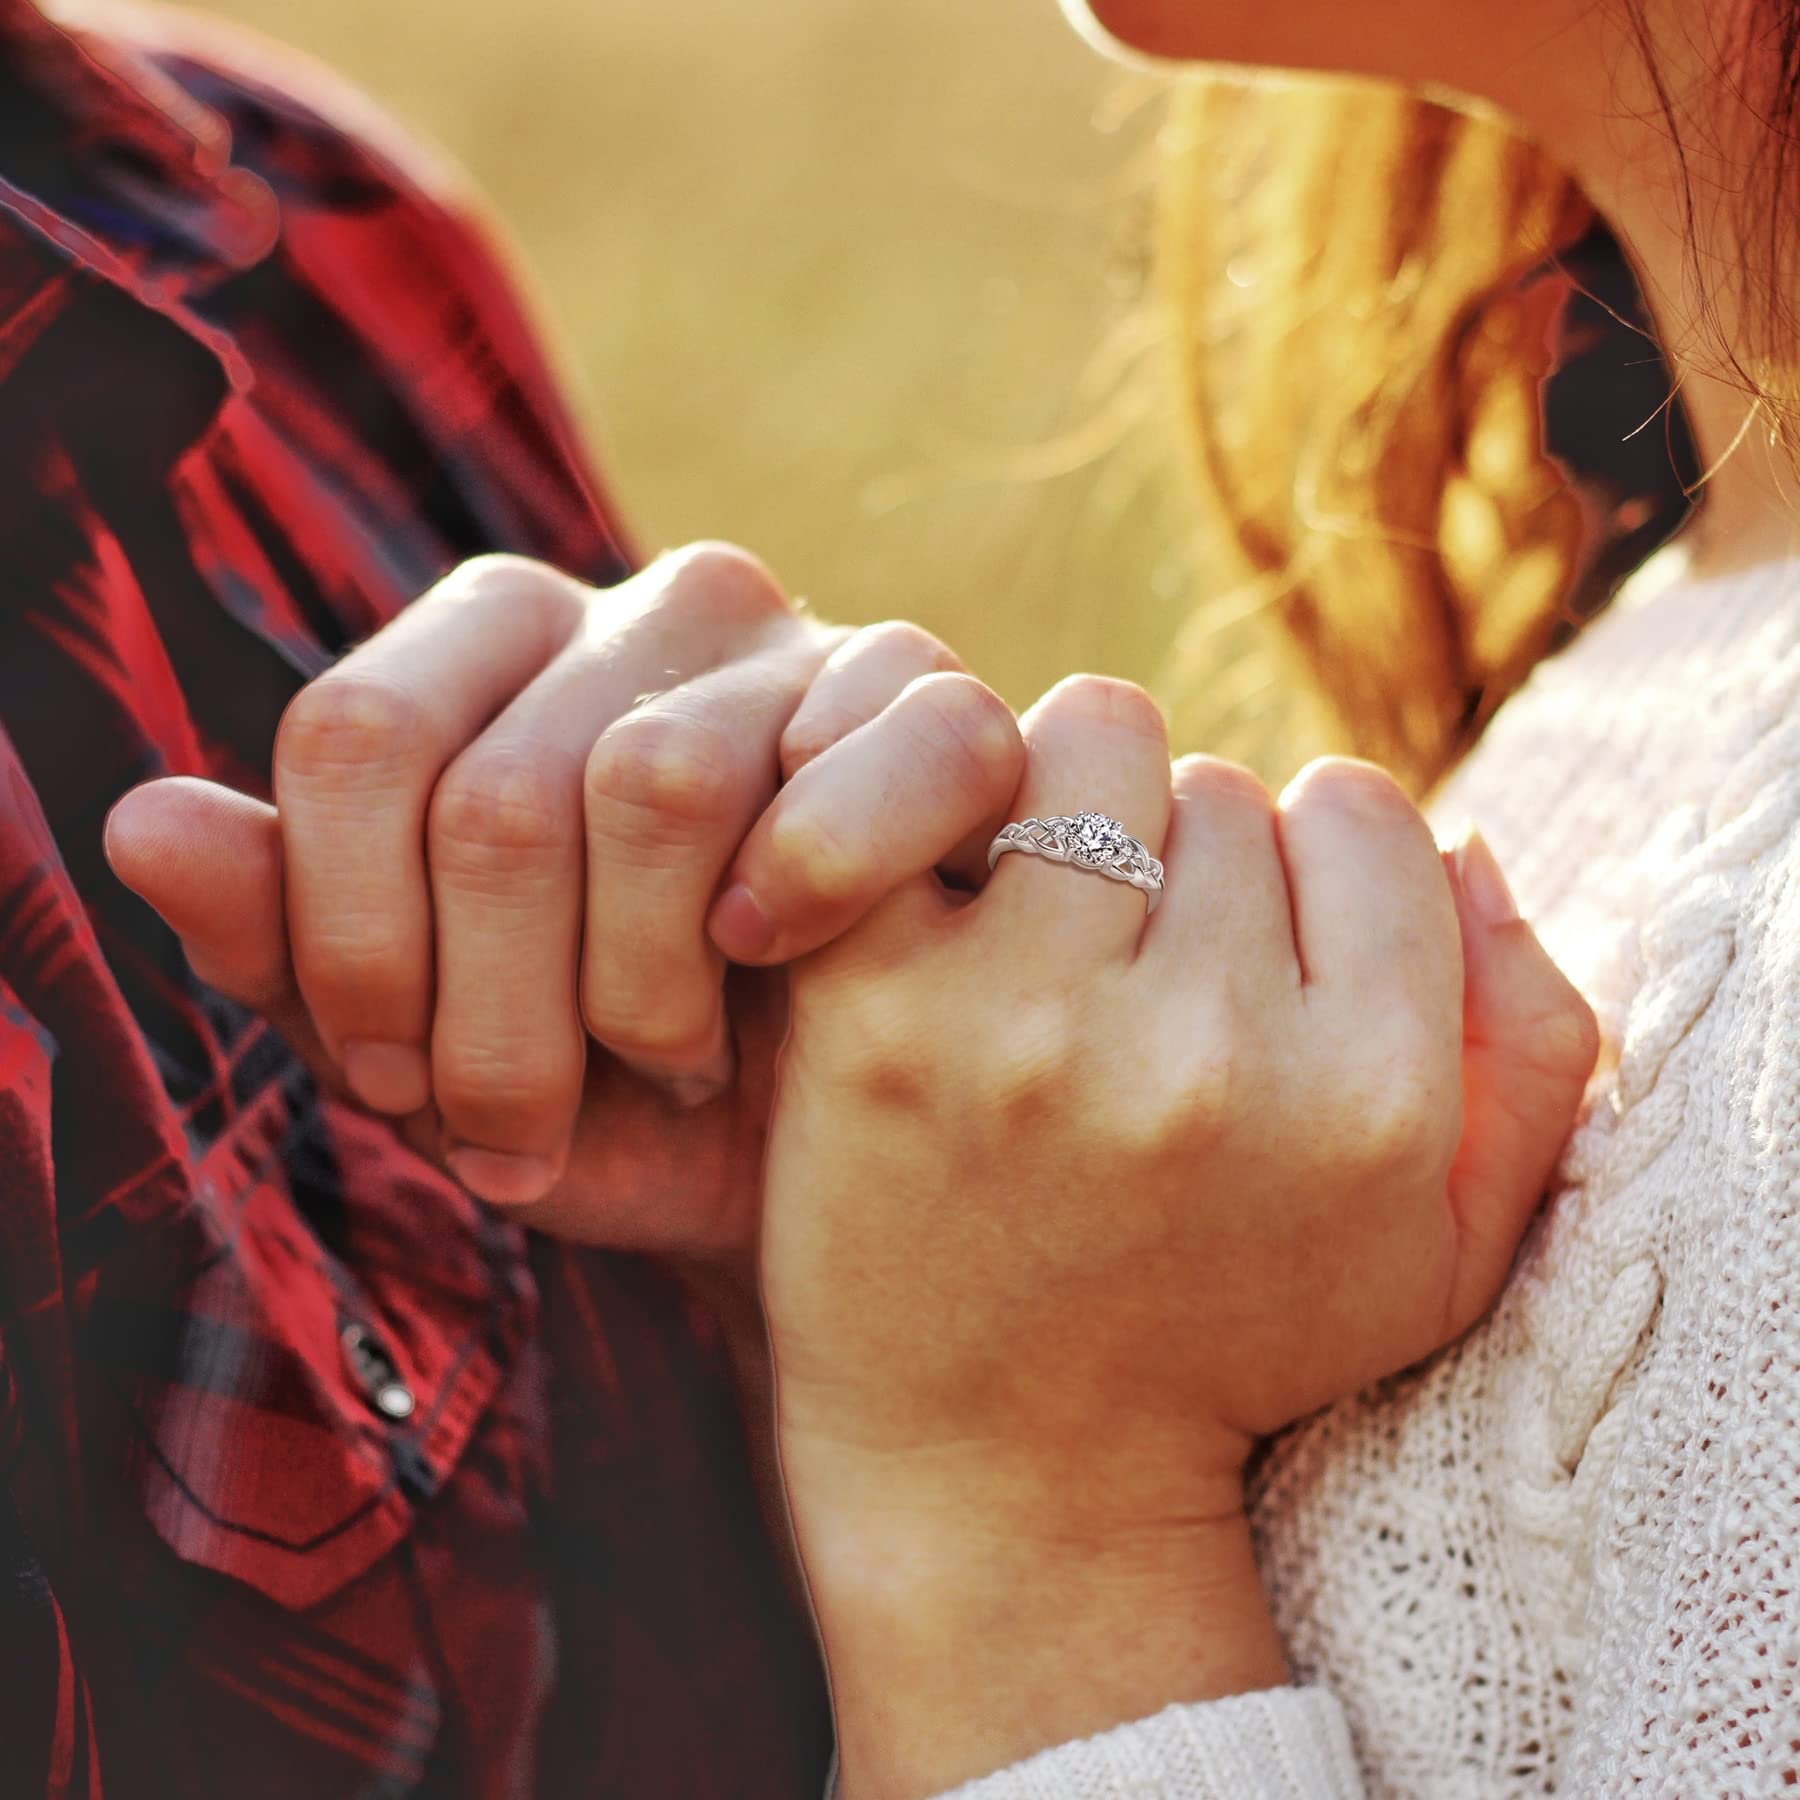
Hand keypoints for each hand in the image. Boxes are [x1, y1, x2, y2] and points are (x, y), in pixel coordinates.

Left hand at [102, 547, 1022, 1263]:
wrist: (804, 1152)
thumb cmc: (601, 1091)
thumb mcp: (422, 1047)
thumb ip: (283, 937)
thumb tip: (142, 822)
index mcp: (496, 643)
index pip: (355, 732)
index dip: (349, 940)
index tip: (386, 1082)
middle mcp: (645, 606)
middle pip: (498, 789)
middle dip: (496, 1018)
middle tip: (523, 1132)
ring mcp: (798, 641)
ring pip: (655, 782)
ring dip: (644, 989)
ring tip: (668, 1065)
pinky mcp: (935, 703)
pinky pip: (865, 759)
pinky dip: (811, 890)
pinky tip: (784, 960)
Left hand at [758, 675, 1598, 1794]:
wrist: (1008, 1474)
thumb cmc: (1235, 1340)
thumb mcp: (1447, 1246)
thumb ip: (1530, 1042)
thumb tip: (1473, 847)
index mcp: (1370, 1096)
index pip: (1365, 814)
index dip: (1311, 868)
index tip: (1259, 945)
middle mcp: (1211, 1052)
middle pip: (1218, 786)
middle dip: (1186, 860)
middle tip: (1138, 963)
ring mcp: (1037, 1026)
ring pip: (1087, 748)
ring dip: (1072, 812)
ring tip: (1045, 923)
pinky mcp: (884, 1014)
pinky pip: (932, 794)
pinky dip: (939, 821)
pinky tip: (938, 905)